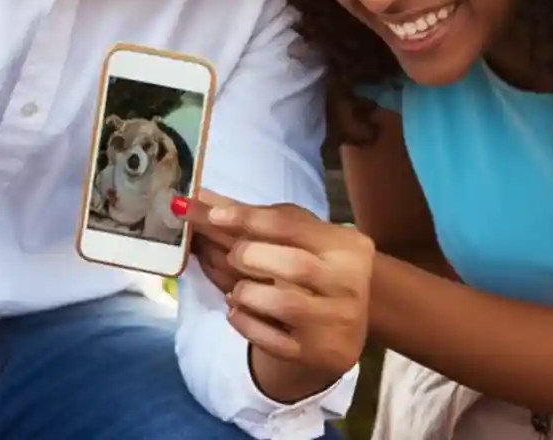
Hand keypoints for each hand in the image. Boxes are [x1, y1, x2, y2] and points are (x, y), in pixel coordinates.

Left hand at [186, 196, 373, 384]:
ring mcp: (335, 322)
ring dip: (245, 292)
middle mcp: (348, 284)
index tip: (214, 216)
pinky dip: (245, 322)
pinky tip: (239, 311)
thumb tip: (204, 199)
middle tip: (233, 256)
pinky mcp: (317, 353)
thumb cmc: (317, 270)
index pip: (292, 226)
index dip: (248, 218)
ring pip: (282, 304)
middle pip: (293, 265)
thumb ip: (257, 218)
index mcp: (346, 247)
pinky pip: (271, 340)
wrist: (345, 325)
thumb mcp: (300, 238)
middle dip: (250, 257)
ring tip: (237, 290)